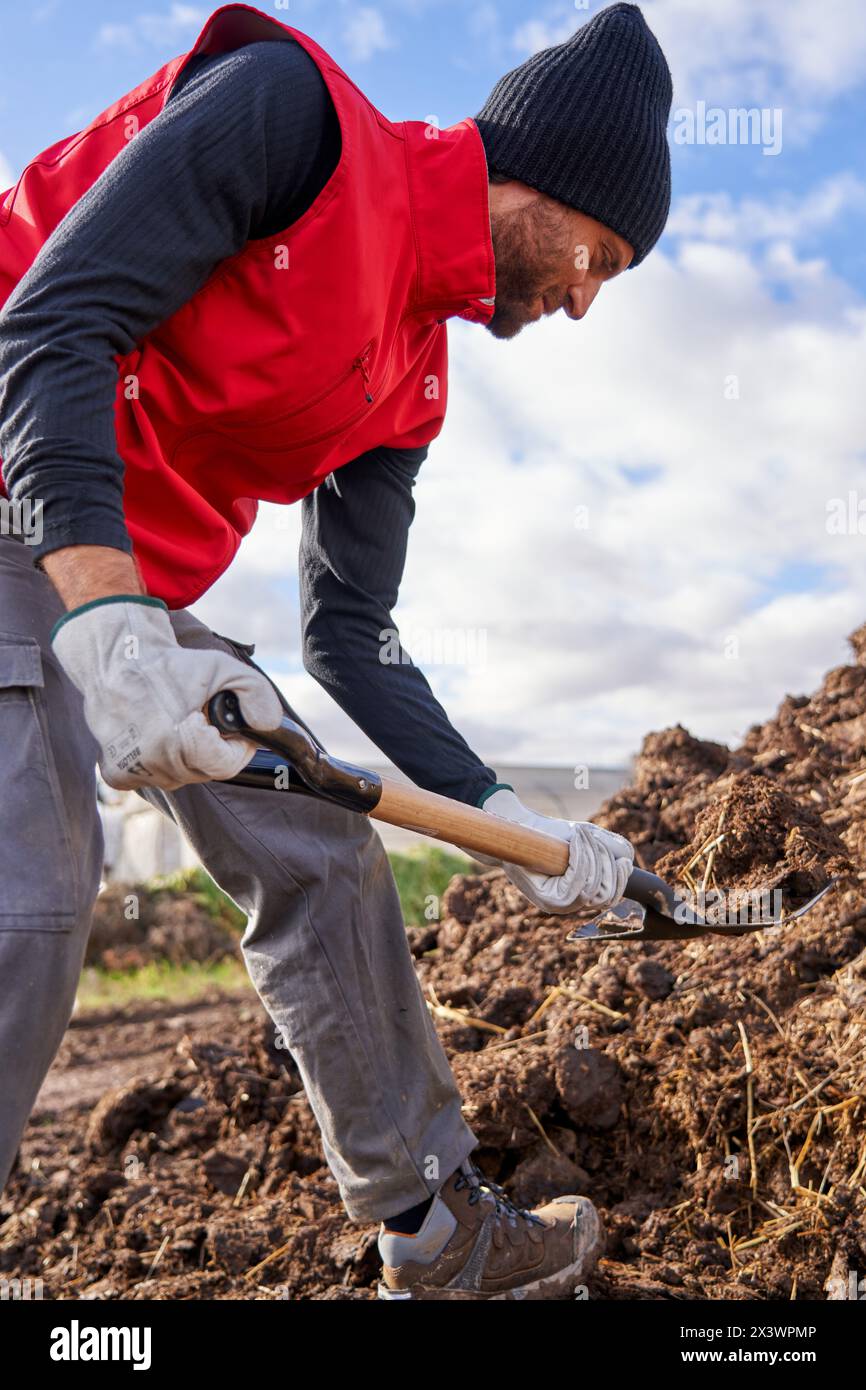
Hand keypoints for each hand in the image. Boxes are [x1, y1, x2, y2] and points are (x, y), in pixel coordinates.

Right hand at [52, 596, 282, 789]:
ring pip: (182, 777)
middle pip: (205, 772)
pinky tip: (159, 733)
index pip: (226, 766)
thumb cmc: (171, 665)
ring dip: (189, 756)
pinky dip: (164, 761)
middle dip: (213, 748)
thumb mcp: (224, 668)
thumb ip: (258, 694)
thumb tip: (267, 726)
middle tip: (204, 719)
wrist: (116, 660)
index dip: (237, 746)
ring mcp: (132, 772)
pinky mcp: (117, 775)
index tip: (232, 728)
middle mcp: (151, 763)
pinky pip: (157, 778)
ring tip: (179, 722)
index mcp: (176, 743)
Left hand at [480, 788, 632, 914]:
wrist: (521, 828)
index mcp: (582, 893)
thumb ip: (613, 848)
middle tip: (590, 836)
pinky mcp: (547, 901)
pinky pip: (576, 885)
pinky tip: (576, 840)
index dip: (621, 877)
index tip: (621, 858)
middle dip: (605, 862)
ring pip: (592, 889)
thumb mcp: (591, 839)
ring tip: (581, 834)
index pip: (612, 897)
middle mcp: (571, 905)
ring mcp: (558, 906)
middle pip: (606, 894)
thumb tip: (626, 861)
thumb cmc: (554, 835)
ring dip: (592, 856)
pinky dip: (581, 859)